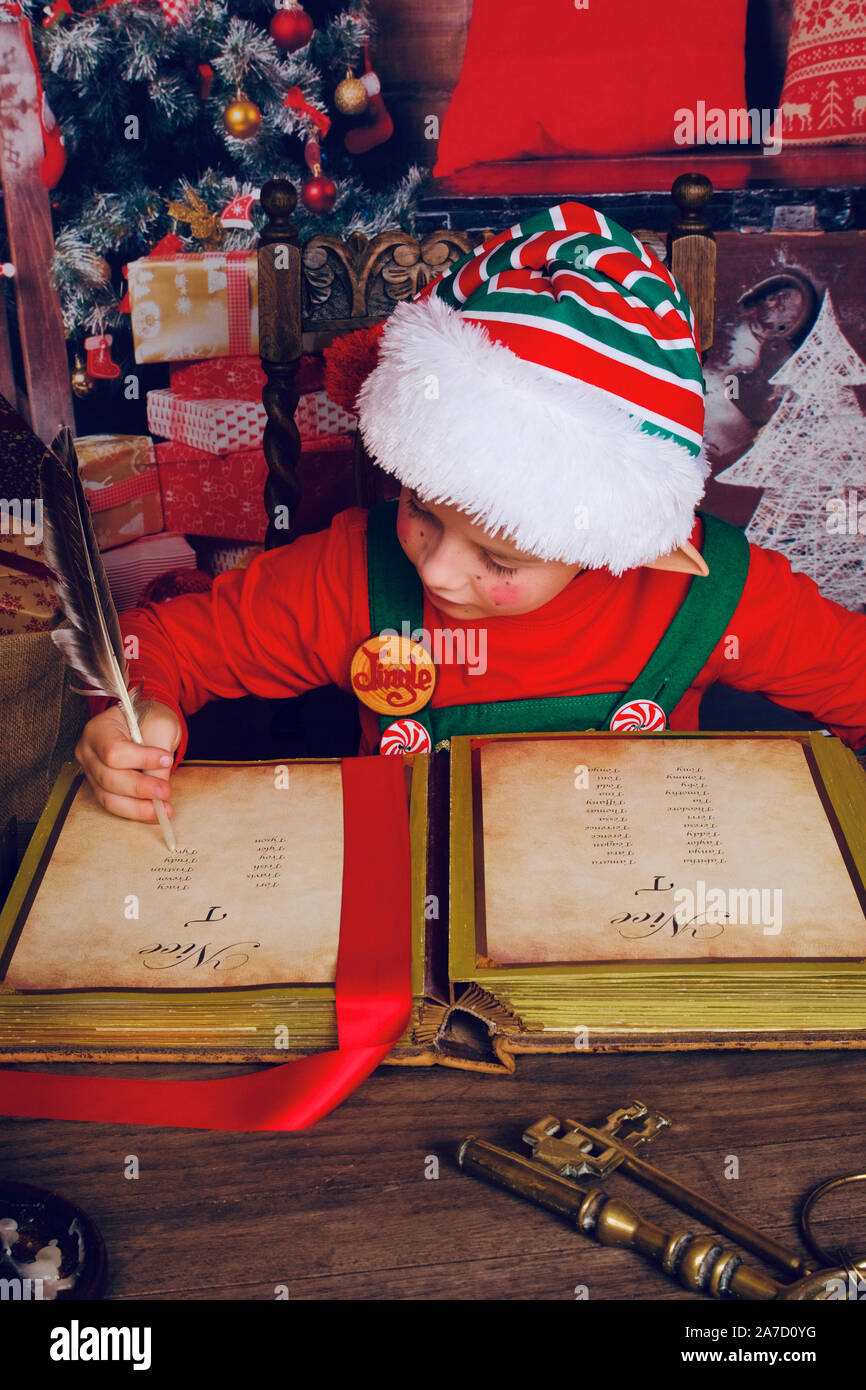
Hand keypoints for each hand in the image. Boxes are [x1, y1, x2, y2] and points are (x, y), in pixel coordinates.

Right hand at [75, 701, 181, 823]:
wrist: (145, 723)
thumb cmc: (150, 719)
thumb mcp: (160, 726)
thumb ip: (159, 753)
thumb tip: (159, 788)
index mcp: (99, 729)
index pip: (113, 751)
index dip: (141, 760)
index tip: (166, 759)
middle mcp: (88, 751)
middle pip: (108, 777)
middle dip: (139, 788)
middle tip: (165, 791)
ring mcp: (91, 771)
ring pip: (109, 797)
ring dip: (138, 807)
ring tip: (163, 809)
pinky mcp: (99, 787)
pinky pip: (114, 804)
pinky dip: (135, 811)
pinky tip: (154, 812)